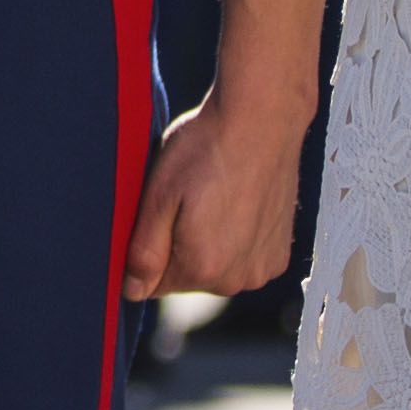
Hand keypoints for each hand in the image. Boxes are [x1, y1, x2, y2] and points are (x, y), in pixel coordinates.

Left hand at [124, 85, 312, 301]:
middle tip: (190, 199)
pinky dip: (238, 240)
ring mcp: (262, 269)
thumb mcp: (159, 194)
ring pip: (216, 269)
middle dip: (179, 246)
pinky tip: (239, 204)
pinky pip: (244, 260)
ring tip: (216, 198)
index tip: (163, 211)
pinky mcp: (280, 255)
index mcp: (202, 267)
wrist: (263, 118)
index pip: (153, 284)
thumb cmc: (206, 148)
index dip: (149, 248)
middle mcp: (236, 279)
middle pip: (187, 277)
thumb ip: (143, 250)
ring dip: (210, 244)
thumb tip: (130, 291)